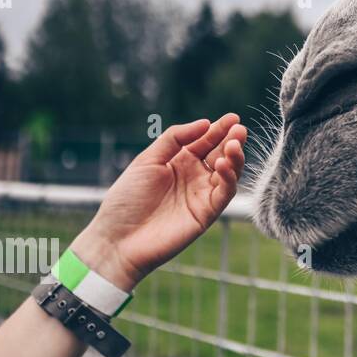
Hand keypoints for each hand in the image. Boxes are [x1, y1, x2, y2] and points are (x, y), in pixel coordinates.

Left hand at [70, 114, 247, 291]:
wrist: (117, 239)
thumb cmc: (127, 199)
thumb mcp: (147, 160)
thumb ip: (174, 139)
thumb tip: (205, 123)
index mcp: (180, 162)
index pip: (206, 141)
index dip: (219, 129)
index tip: (232, 117)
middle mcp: (195, 176)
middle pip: (222, 154)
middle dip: (232, 141)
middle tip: (239, 129)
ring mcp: (202, 194)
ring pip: (229, 172)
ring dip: (235, 157)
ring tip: (233, 144)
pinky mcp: (207, 213)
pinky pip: (225, 192)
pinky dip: (229, 178)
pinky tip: (223, 165)